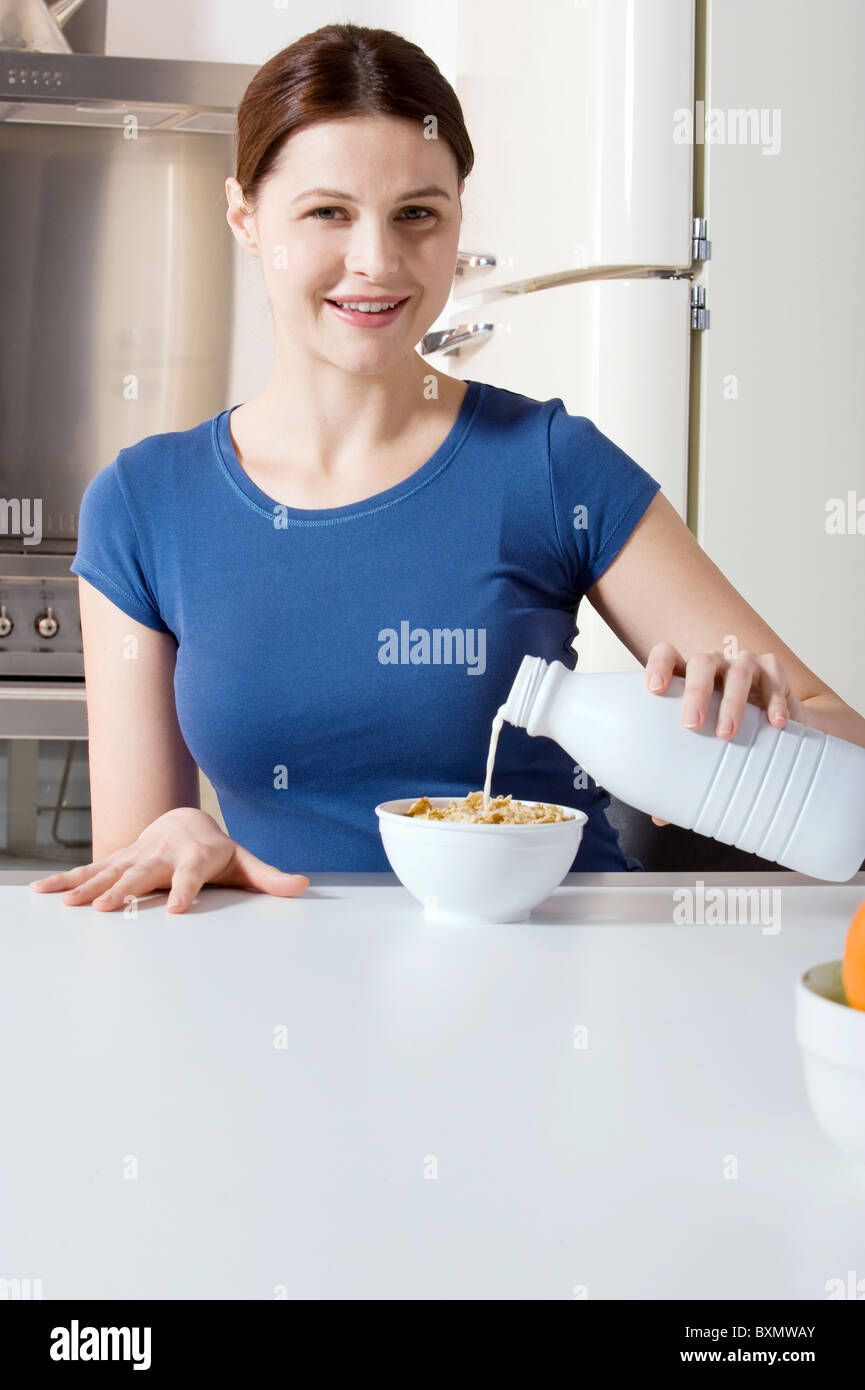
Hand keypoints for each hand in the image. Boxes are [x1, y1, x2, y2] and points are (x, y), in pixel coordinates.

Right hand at [29, 807, 308, 912]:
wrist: (185, 823)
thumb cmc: (217, 851)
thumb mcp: (245, 863)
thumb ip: (270, 878)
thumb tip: (304, 886)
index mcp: (194, 858)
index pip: (191, 875)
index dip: (185, 890)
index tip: (177, 909)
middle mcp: (161, 855)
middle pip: (142, 876)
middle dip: (125, 892)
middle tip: (108, 909)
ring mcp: (135, 858)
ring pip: (110, 874)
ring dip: (89, 888)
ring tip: (69, 905)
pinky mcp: (115, 863)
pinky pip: (88, 872)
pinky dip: (65, 881)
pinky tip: (42, 892)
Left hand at [643, 642, 809, 826]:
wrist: (775, 723)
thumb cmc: (725, 730)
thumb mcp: (701, 747)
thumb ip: (681, 772)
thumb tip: (661, 816)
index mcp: (686, 676)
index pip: (667, 655)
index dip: (659, 666)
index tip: (654, 689)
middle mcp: (714, 666)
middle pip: (701, 664)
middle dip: (695, 692)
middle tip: (691, 725)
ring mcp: (745, 665)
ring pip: (738, 672)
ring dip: (732, 702)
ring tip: (728, 733)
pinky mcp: (775, 672)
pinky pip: (775, 680)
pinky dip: (776, 701)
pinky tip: (776, 724)